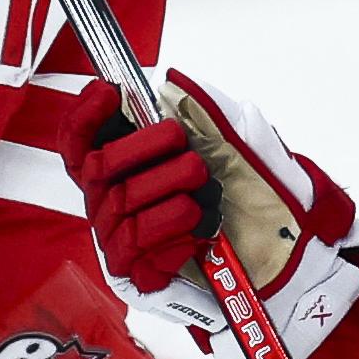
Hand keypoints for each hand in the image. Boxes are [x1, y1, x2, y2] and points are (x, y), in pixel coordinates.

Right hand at [71, 71, 352, 298]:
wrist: (279, 252)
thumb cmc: (250, 197)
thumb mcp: (235, 141)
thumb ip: (204, 111)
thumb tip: (172, 84)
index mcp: (126, 169)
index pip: (78, 143)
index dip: (84, 117)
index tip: (110, 92)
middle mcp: (113, 203)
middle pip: (98, 168)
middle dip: (141, 147)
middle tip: (182, 143)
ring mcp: (121, 240)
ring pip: (122, 205)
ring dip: (168, 189)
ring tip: (203, 188)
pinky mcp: (136, 274)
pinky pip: (136, 246)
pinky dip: (170, 231)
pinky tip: (196, 230)